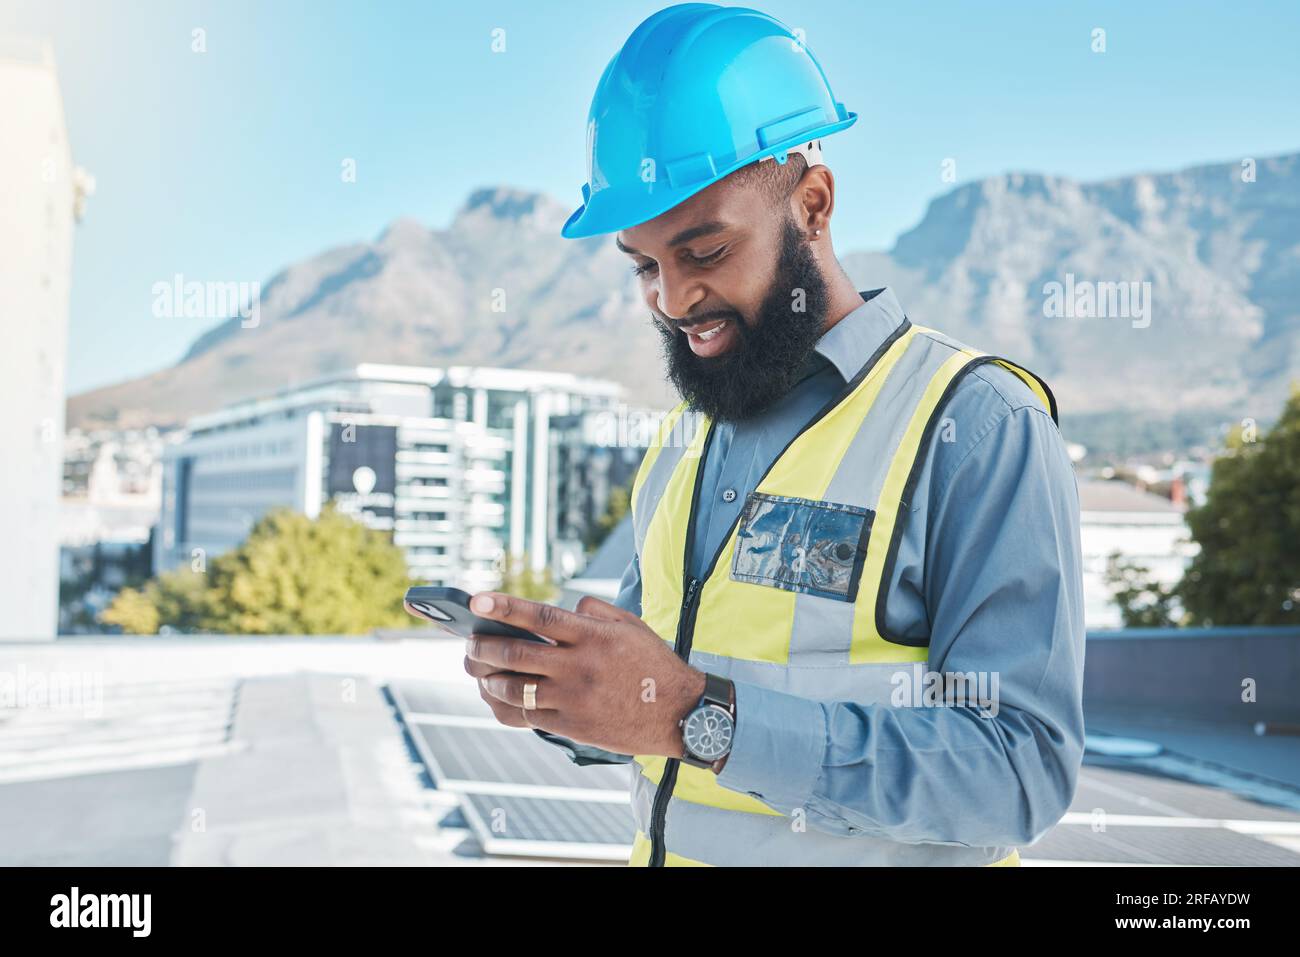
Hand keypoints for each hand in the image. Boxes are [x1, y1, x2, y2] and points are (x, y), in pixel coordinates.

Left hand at [462, 592, 706, 757]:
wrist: (680, 714)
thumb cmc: (654, 665)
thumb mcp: (631, 626)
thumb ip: (594, 611)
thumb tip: (566, 605)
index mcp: (592, 636)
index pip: (539, 616)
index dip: (504, 607)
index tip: (476, 600)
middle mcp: (578, 666)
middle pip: (515, 653)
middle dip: (482, 647)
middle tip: (468, 642)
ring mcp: (572, 698)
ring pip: (513, 687)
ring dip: (487, 677)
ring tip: (478, 669)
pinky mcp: (571, 724)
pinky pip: (525, 715)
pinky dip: (503, 704)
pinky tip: (495, 696)